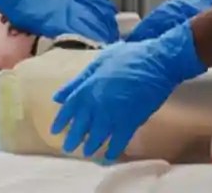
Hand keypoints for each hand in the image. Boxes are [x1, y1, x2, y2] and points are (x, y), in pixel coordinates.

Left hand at [49, 21, 205, 160]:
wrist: (157, 62)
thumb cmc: (129, 57)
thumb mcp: (100, 61)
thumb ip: (79, 80)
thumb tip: (59, 95)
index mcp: (88, 87)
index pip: (70, 108)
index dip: (61, 120)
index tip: (55, 131)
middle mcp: (97, 104)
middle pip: (81, 126)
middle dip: (74, 138)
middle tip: (68, 148)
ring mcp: (114, 114)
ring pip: (98, 136)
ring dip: (91, 146)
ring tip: (87, 152)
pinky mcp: (131, 121)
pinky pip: (119, 140)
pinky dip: (113, 149)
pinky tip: (110, 155)